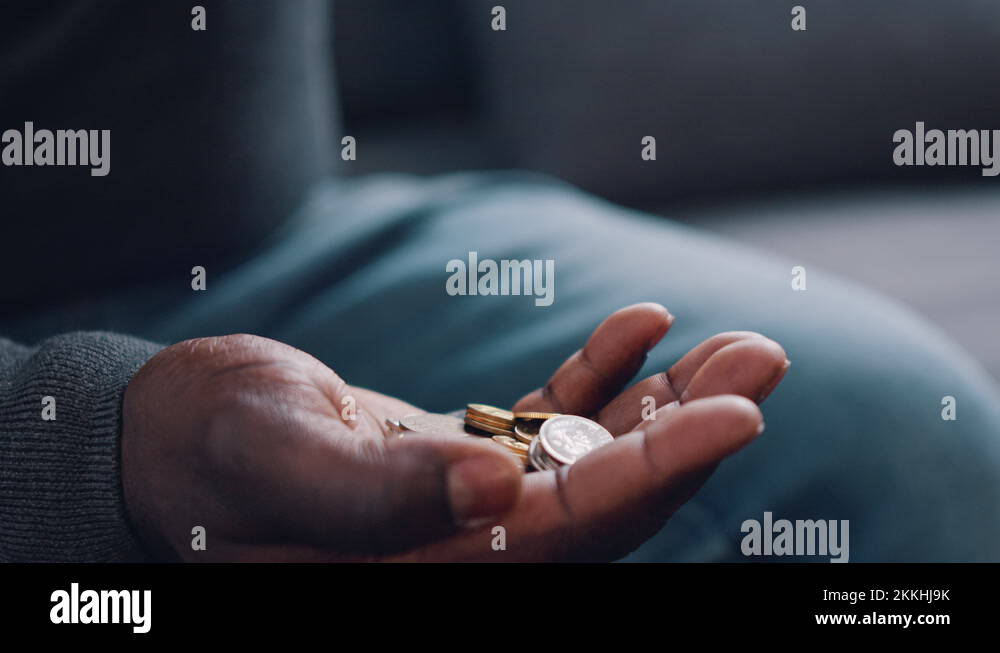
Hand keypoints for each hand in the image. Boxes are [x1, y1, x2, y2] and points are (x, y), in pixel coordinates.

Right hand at [121, 303, 787, 561]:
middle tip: (765, 358)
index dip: (663, 473)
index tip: (743, 414)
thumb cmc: (205, 451)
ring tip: (736, 345)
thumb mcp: (277, 462)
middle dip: (694, 431)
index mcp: (434, 571)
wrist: (172, 439)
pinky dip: (597, 381)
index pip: (574, 527)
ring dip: (668, 403)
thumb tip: (499, 485)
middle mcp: (469, 552)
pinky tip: (638, 329)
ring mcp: (471, 507)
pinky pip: (548, 426)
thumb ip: (380, 493)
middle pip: (610, 498)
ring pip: (594, 461)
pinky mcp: (461, 466)